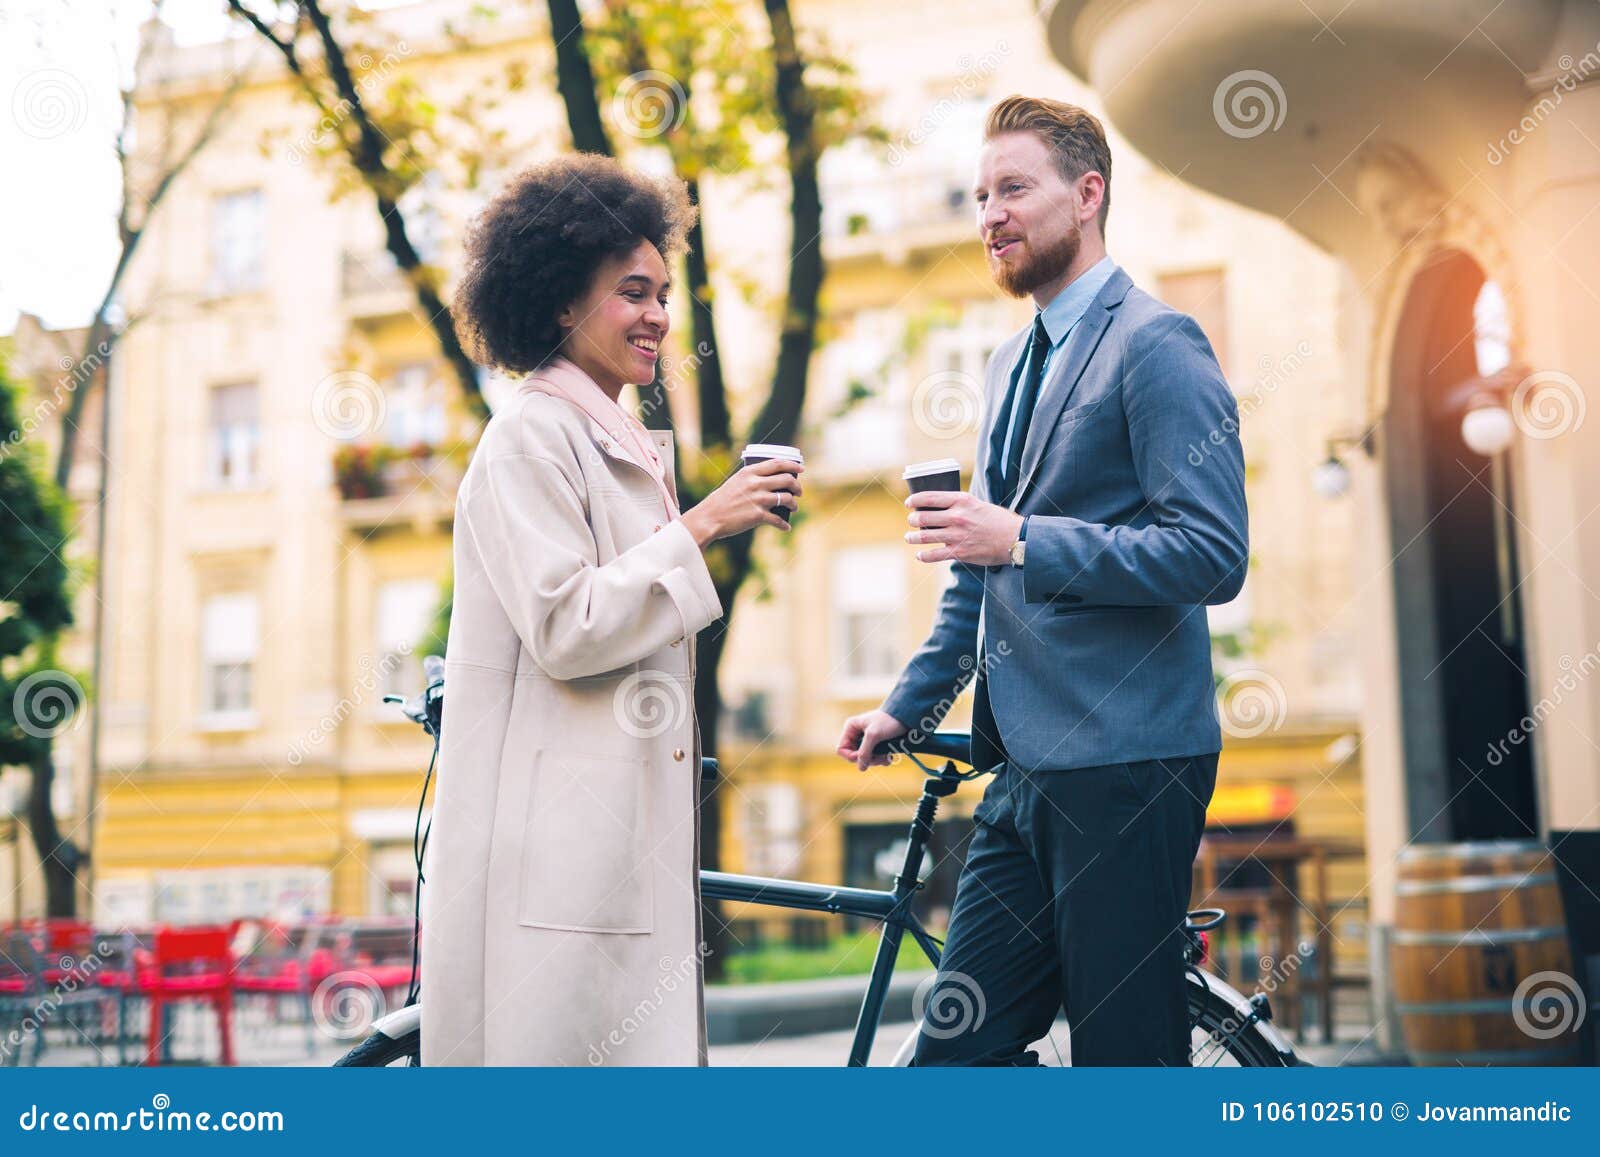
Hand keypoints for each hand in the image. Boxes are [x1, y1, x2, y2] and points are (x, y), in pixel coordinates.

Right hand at [681, 459, 801, 545]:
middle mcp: (756, 484)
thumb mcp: (735, 482)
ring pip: (786, 498)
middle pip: (786, 480)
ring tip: (793, 507)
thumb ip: (752, 479)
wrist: (709, 518)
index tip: (801, 469)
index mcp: (749, 472)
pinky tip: (786, 527)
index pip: (777, 463)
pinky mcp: (758, 516)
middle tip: (798, 491)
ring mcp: (758, 499)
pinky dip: (784, 525)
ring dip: (794, 504)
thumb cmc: (721, 501)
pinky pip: (778, 520)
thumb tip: (772, 482)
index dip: (792, 465)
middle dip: (797, 486)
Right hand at [836, 709, 908, 770]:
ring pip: (865, 759)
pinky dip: (881, 759)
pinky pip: (874, 758)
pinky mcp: (876, 744)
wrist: (906, 716)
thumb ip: (865, 751)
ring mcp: (866, 740)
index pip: (842, 749)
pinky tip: (889, 756)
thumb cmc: (889, 720)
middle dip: (867, 759)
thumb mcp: (874, 735)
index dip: (851, 756)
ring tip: (886, 756)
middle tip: (879, 757)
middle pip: (854, 756)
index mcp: (851, 728)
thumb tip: (861, 768)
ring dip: (876, 760)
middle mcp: (856, 734)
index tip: (864, 756)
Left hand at [904, 492, 1023, 565]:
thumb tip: (937, 509)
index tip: (909, 503)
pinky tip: (920, 555)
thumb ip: (959, 505)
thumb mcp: (978, 504)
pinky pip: (934, 555)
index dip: (915, 500)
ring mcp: (957, 535)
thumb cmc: (998, 520)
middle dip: (913, 520)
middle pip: (923, 518)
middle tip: (911, 522)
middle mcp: (957, 516)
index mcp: (962, 500)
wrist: (1015, 539)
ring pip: (925, 537)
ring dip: (913, 538)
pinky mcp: (960, 552)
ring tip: (909, 538)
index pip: (929, 497)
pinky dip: (923, 556)